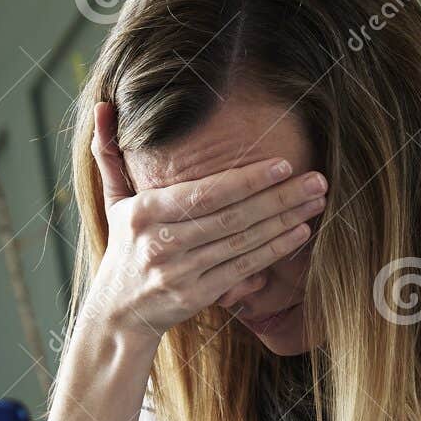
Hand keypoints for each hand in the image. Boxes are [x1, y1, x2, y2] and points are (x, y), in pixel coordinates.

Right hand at [84, 101, 327, 339]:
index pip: (204, 193)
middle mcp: (162, 243)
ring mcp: (180, 272)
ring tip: (316, 201)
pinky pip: (242, 268)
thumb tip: (103, 106)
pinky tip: (299, 232)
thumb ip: (108, 153)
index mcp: (145, 213)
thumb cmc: (124, 248)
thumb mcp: (113, 202)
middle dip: (279, 197)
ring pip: (242, 242)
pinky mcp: (196, 296)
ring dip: (284, 220)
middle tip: (317, 180)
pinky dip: (273, 250)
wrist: (118, 313)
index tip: (283, 164)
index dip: (246, 179)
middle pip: (231, 216)